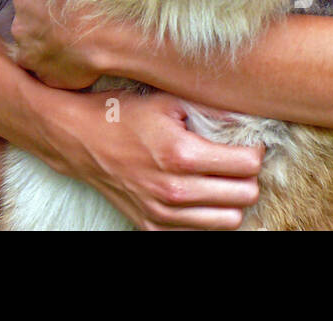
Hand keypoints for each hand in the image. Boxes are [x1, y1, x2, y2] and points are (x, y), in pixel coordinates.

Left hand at [10, 0, 109, 89]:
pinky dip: (57, 67)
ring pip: (33, 50)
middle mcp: (18, 26)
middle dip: (41, 27)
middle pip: (26, 24)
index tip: (59, 7)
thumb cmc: (91, 7)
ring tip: (70, 46)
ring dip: (46, 48)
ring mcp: (27, 55)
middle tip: (65, 28)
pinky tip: (75, 61)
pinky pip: (47, 70)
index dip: (43, 2)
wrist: (104, 40)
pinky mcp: (42, 76)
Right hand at [55, 89, 263, 229]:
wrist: (78, 138)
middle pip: (245, 195)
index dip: (254, 151)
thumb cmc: (122, 114)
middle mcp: (174, 189)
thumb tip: (248, 113)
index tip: (246, 142)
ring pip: (230, 220)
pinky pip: (200, 231)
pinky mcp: (151, 226)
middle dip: (247, 176)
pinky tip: (198, 193)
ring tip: (219, 179)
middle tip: (235, 160)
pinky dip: (207, 215)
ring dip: (231, 199)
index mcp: (181, 154)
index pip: (248, 165)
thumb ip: (210, 109)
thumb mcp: (166, 101)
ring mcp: (162, 213)